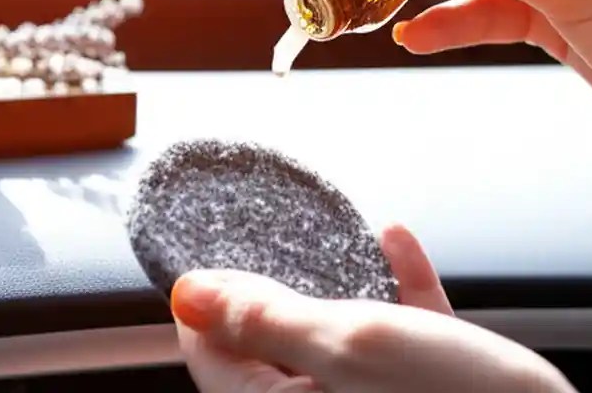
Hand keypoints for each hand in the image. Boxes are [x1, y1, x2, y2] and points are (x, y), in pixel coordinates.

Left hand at [173, 223, 574, 392]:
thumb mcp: (350, 344)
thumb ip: (265, 319)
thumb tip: (190, 294)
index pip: (211, 352)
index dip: (212, 297)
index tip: (216, 253)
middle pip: (272, 346)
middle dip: (280, 289)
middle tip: (276, 241)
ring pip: (336, 341)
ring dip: (344, 285)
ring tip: (346, 239)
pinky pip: (396, 342)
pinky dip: (397, 295)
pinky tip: (400, 246)